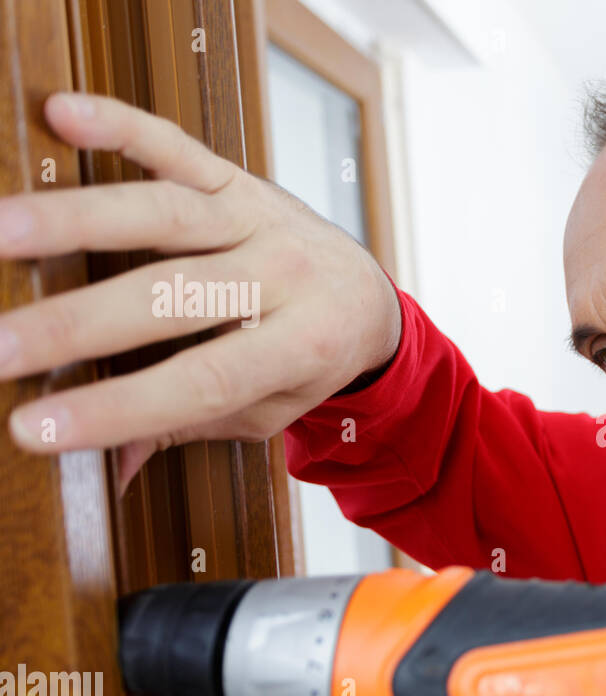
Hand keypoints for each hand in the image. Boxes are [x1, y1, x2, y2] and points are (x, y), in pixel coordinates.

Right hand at [0, 92, 400, 487]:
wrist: (370, 296)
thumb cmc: (305, 362)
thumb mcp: (268, 408)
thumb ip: (190, 428)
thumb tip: (110, 471)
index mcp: (300, 346)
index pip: (201, 381)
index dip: (118, 407)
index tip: (36, 428)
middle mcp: (284, 275)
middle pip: (172, 298)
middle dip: (78, 325)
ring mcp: (260, 219)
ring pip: (166, 215)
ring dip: (77, 221)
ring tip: (2, 233)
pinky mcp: (238, 179)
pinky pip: (180, 147)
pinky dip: (123, 126)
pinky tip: (63, 113)